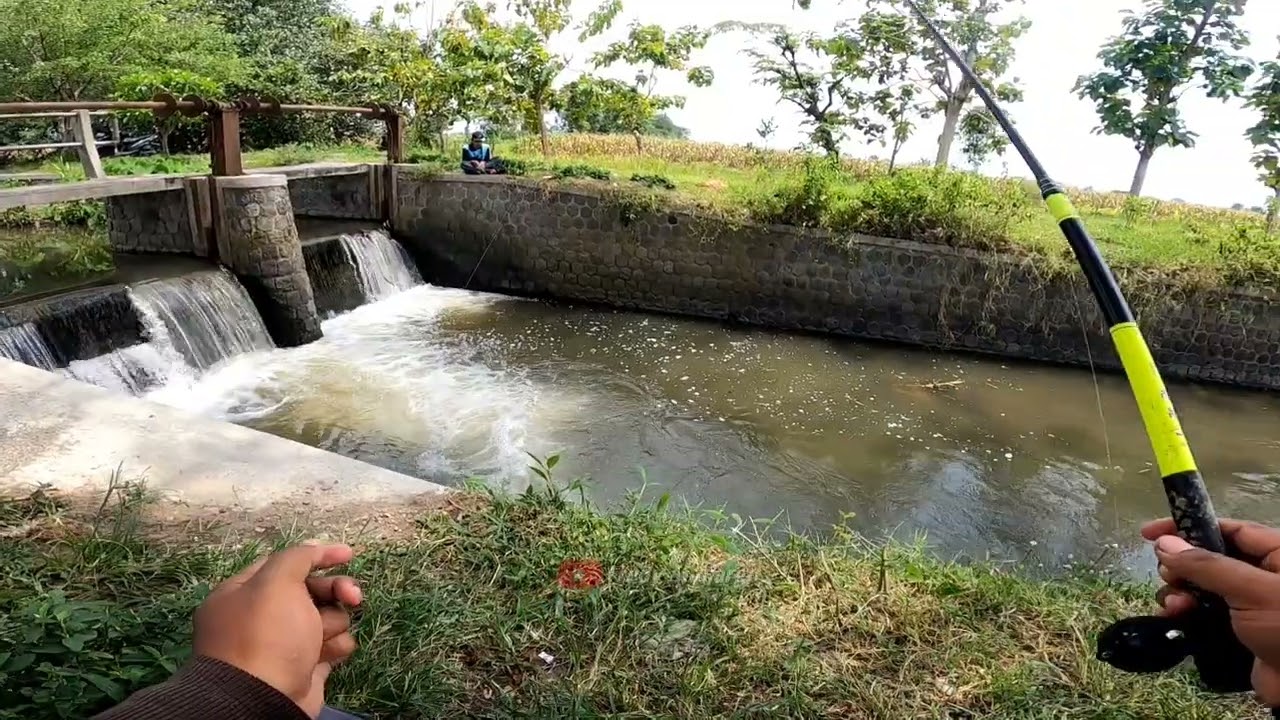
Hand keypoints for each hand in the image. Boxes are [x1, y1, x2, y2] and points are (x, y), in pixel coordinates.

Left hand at [191, 542, 361, 717]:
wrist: (263, 698)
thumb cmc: (266, 634)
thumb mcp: (277, 582)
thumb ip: (297, 558)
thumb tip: (315, 549)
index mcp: (244, 593)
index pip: (285, 564)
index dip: (317, 556)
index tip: (348, 555)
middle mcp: (262, 617)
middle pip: (310, 590)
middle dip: (335, 590)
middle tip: (353, 596)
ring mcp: (285, 644)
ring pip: (326, 617)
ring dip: (333, 622)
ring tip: (325, 635)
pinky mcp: (306, 667)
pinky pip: (331, 646)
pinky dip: (336, 646)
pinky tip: (331, 652)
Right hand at [1143, 518, 1279, 704]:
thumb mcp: (1252, 590)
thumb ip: (1207, 566)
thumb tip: (1163, 544)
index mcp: (1276, 555)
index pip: (1227, 529)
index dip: (1188, 527)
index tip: (1151, 533)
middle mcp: (1262, 575)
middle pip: (1209, 558)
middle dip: (1181, 566)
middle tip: (1168, 576)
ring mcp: (1249, 605)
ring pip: (1202, 588)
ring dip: (1180, 593)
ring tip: (1174, 607)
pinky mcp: (1239, 631)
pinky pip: (1203, 615)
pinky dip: (1185, 615)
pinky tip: (1173, 620)